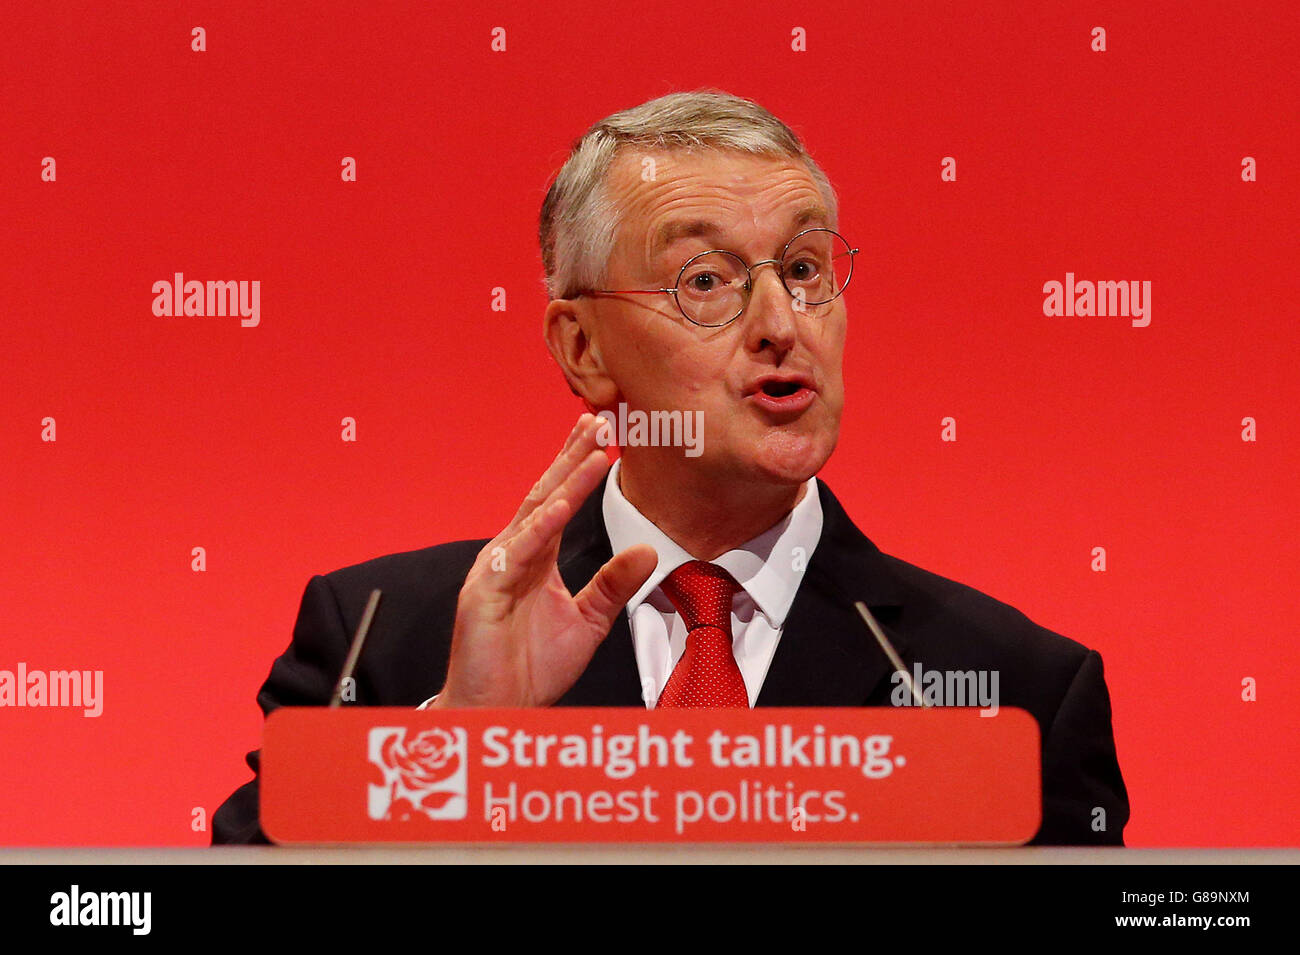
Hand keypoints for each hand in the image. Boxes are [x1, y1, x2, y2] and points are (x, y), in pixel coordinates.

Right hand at [432, 413, 657, 706]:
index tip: (602, 436)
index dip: (578, 468)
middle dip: (570, 458)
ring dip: (563, 483)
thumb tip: (648, 550)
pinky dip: (538, 529)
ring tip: (591, 452)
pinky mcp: (483, 595)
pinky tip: (559, 506)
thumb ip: (613, 585)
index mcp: (533, 558)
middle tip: (596, 422)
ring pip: (533, 517)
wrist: (498, 710)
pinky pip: (514, 555)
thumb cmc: (531, 667)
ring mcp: (494, 572)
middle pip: (544, 495)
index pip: (557, 502)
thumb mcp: (588, 621)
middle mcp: (511, 555)